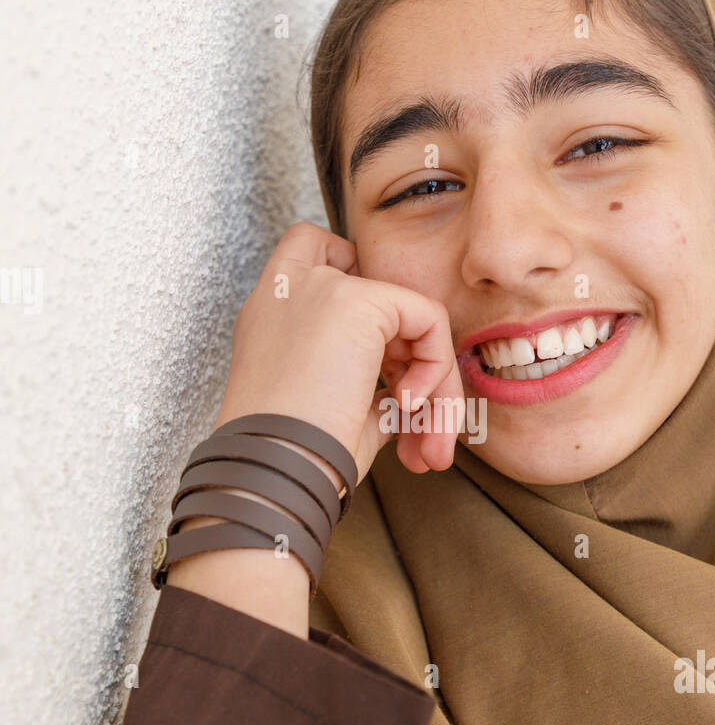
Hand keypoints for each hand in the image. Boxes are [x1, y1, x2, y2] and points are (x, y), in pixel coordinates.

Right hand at [213, 220, 464, 481]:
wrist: (275, 470)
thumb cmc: (295, 457)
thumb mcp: (332, 410)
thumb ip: (369, 385)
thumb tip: (412, 394)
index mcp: (271, 314)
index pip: (319, 254)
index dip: (363, 293)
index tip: (380, 361)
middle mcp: (289, 290)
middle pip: (378, 288)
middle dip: (411, 357)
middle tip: (417, 421)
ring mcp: (321, 287)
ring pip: (409, 312)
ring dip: (433, 380)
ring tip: (428, 440)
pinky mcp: (357, 300)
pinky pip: (427, 318)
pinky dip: (433, 368)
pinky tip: (407, 408)